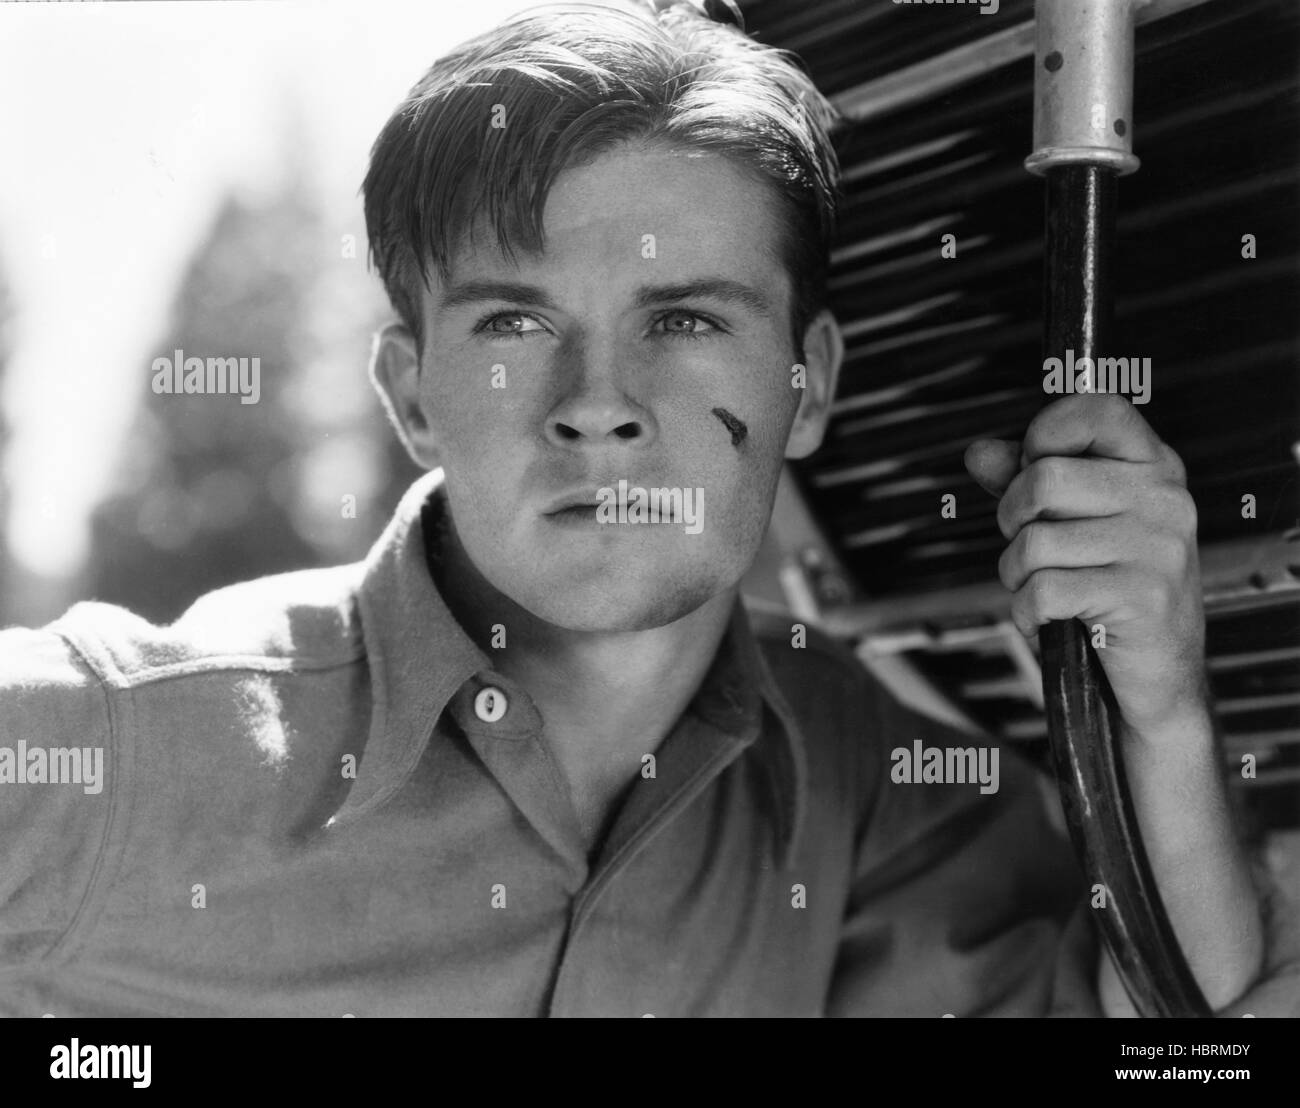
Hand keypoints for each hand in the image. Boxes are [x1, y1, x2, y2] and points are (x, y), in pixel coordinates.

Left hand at [964, 393, 1207, 740]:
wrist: (1157, 677)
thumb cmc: (1109, 590)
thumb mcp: (1073, 523)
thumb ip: (1026, 480)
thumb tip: (978, 453)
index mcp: (1153, 466)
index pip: (1097, 409)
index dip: (1045, 433)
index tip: (1032, 467)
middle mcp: (1164, 499)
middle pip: (1045, 479)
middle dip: (1012, 519)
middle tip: (1028, 546)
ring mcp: (1159, 548)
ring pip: (1036, 541)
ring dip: (1016, 573)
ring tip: (1041, 587)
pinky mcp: (1143, 597)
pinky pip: (1044, 590)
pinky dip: (1027, 611)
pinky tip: (1047, 618)